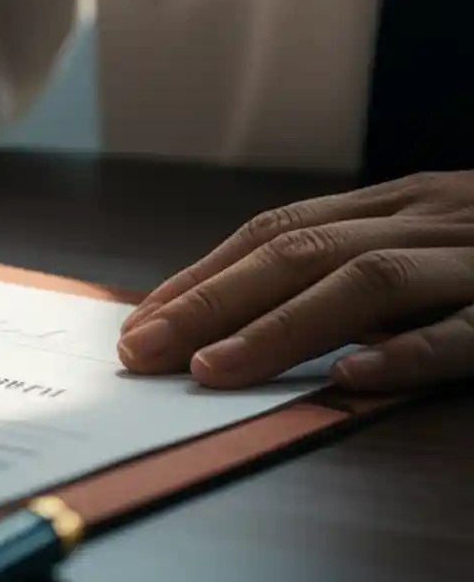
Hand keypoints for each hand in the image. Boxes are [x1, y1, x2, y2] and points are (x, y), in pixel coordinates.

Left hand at [117, 171, 473, 391]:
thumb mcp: (432, 240)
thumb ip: (351, 268)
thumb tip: (244, 319)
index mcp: (395, 206)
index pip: (279, 234)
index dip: (204, 278)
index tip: (139, 325)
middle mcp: (427, 220)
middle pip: (303, 253)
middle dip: (212, 302)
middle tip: (142, 352)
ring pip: (370, 281)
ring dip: (281, 326)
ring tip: (211, 370)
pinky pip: (467, 329)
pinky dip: (406, 351)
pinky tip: (348, 376)